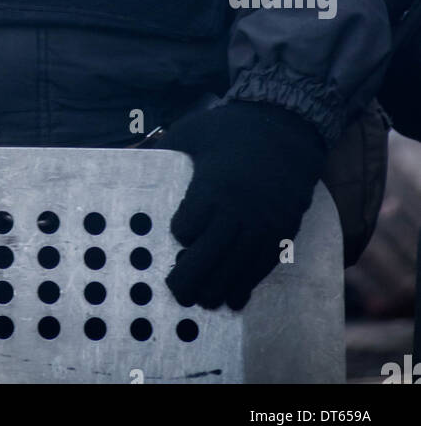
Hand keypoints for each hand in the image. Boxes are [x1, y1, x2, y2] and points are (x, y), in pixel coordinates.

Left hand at [157, 102, 327, 310]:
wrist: (287, 127)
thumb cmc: (234, 128)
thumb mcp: (194, 131)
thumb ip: (166, 149)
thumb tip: (136, 162)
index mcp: (211, 188)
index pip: (186, 230)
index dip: (179, 235)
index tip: (178, 233)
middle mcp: (237, 213)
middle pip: (205, 260)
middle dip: (186, 280)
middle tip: (175, 289)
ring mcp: (262, 227)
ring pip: (233, 273)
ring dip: (214, 290)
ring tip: (200, 298)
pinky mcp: (282, 234)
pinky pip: (260, 271)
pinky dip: (243, 287)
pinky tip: (232, 298)